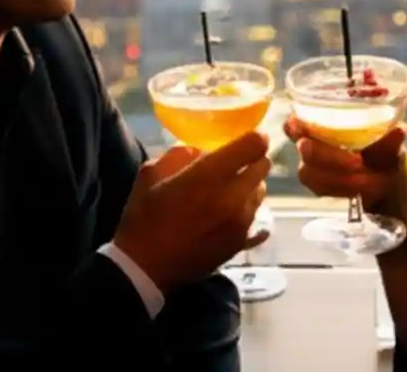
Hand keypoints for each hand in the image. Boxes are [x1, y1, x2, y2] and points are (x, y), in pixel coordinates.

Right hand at [113, 131, 270, 292]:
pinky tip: (232, 215)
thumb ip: (179, 156)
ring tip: (228, 191)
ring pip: (260, 192)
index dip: (253, 137)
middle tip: (234, 164)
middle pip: (262, 166)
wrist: (145, 269)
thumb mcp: (151, 174)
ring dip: (249, 186)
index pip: (254, 145)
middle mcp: (232, 197)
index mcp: (209, 175)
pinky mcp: (241, 243)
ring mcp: (240, 223)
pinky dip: (248, 212)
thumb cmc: (144, 218)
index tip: (246, 139)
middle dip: (251, 160)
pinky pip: (257, 220)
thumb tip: (200, 152)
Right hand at [285, 117, 406, 210]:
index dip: (297, 128)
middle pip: (306, 149)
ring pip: (312, 174)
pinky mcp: (318, 187)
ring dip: (340, 178)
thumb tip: (399, 130)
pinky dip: (343, 190)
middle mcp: (309, 144)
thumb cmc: (379, 147)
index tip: (316, 134)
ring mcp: (310, 168)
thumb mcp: (388, 141)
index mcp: (319, 123)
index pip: (294, 123)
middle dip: (331, 157)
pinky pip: (322, 190)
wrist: (385, 175)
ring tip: (367, 180)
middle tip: (358, 162)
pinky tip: (360, 190)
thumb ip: (390, 138)